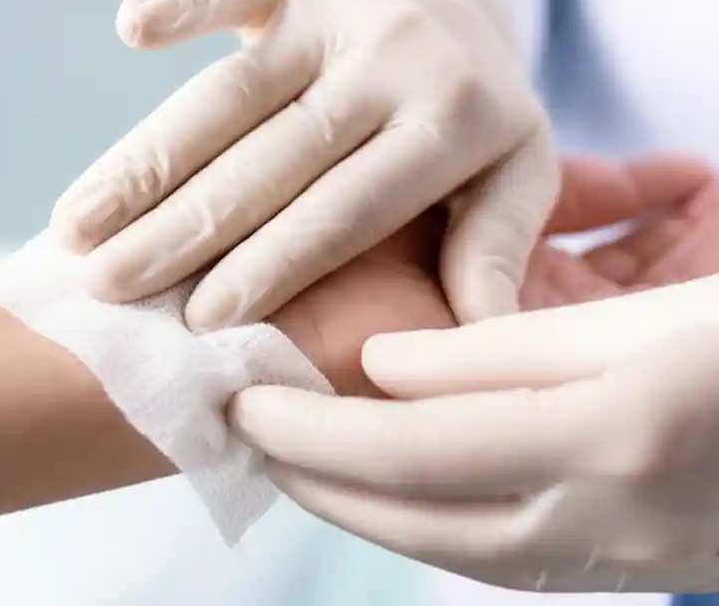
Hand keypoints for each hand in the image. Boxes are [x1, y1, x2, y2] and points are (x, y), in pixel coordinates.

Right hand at [51, 0, 556, 330]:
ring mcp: (338, 11)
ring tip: (75, 222)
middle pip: (268, 160)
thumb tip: (481, 334)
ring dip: (146, 156)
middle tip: (106, 285)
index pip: (342, 211)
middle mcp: (394, 61)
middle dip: (180, 228)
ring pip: (228, 94)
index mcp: (451, 126)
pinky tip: (130, 28)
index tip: (199, 321)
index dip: (268, 265)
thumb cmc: (474, 118)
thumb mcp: (516, 176)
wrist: (456, 2)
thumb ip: (496, 246)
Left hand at [229, 156, 718, 592]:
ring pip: (454, 552)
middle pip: (416, 519)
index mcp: (610, 437)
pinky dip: (435, 530)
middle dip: (315, 485)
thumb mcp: (649, 315)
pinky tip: (400, 500)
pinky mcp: (645, 571)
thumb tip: (378, 370)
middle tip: (243, 441)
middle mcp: (612, 520)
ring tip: (301, 469)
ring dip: (365, 515)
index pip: (409, 451)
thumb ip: (505, 349)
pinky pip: (508, 562)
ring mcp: (632, 562)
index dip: (310, 431)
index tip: (238, 403)